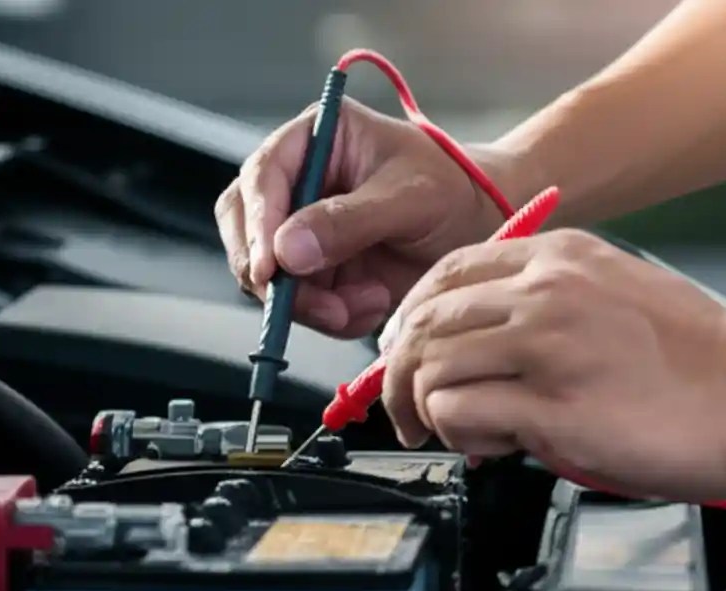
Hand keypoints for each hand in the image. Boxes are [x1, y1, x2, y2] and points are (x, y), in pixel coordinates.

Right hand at [215, 98, 512, 338]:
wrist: (479, 228)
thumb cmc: (453, 189)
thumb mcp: (410, 197)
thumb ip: (349, 221)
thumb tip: (287, 251)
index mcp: (313, 138)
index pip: (261, 177)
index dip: (257, 225)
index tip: (270, 269)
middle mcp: (294, 183)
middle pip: (246, 231)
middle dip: (276, 278)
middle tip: (320, 306)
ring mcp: (298, 231)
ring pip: (267, 278)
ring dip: (311, 304)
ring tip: (369, 300)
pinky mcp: (311, 271)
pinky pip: (299, 306)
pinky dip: (332, 317)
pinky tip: (373, 303)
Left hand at [379, 229, 725, 500]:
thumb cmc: (688, 357)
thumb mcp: (607, 292)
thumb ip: (535, 304)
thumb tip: (465, 344)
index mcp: (554, 257)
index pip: (442, 275)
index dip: (408, 321)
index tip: (401, 355)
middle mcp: (543, 291)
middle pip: (422, 323)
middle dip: (398, 376)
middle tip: (409, 412)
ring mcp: (546, 346)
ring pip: (429, 367)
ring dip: (427, 410)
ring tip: (460, 433)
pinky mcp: (552, 406)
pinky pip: (457, 411)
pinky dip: (455, 434)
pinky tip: (488, 445)